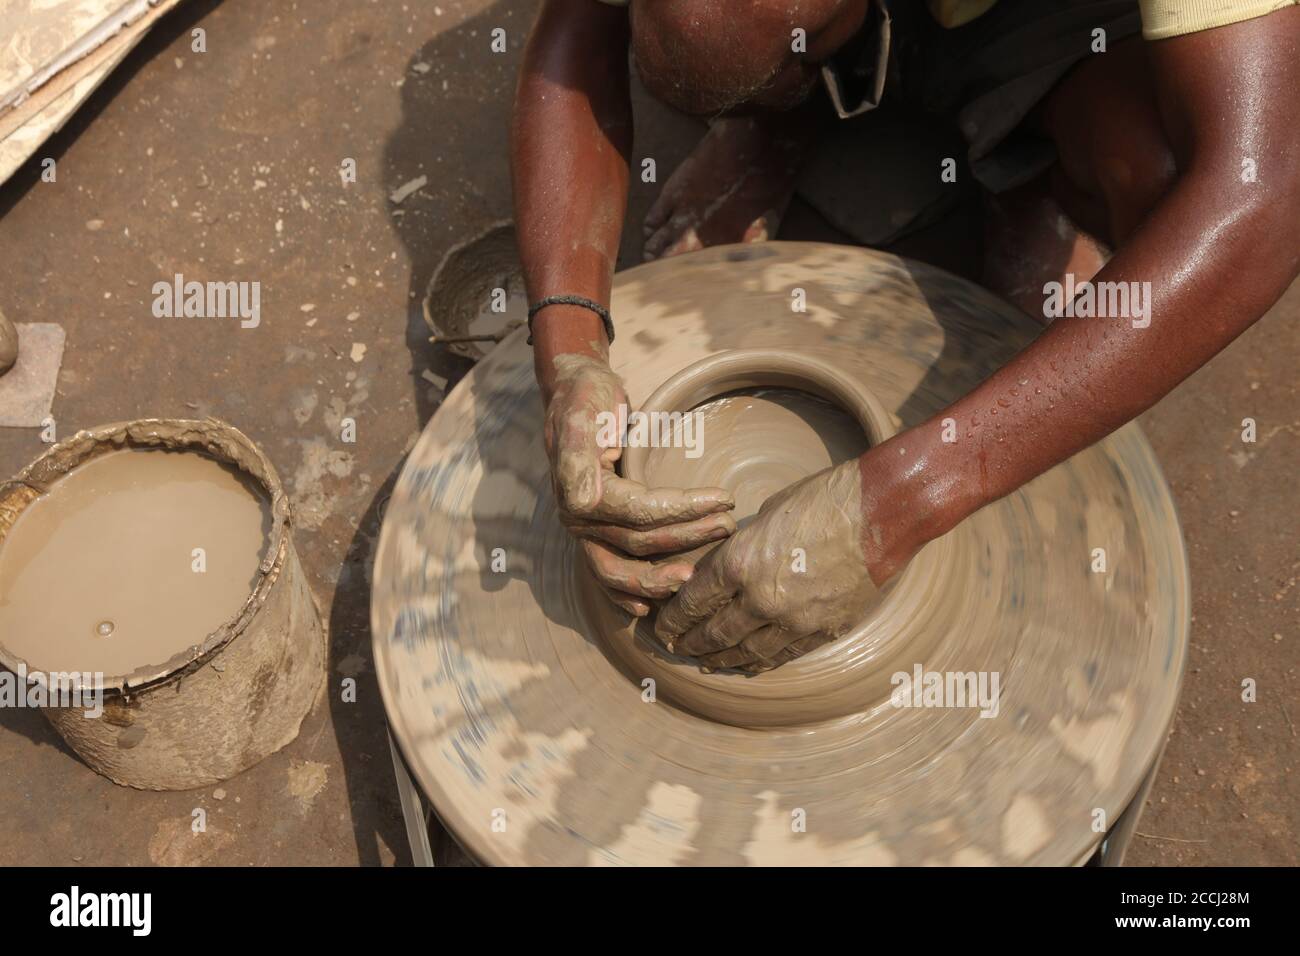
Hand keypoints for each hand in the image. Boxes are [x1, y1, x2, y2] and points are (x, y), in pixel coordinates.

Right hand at [545, 354, 736, 615]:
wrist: (572, 395)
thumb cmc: (585, 400)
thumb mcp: (582, 415)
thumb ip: (577, 456)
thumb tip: (582, 501)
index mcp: (579, 495)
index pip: (641, 512)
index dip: (684, 510)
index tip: (724, 498)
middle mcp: (578, 520)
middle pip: (639, 544)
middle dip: (686, 540)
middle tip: (727, 528)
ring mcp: (584, 532)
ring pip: (623, 569)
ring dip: (663, 576)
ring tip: (699, 574)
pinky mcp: (593, 534)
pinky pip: (608, 574)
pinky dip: (626, 594)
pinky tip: (650, 607)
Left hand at [654, 458, 900, 672]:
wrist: (880, 513)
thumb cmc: (823, 501)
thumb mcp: (767, 515)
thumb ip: (744, 547)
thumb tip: (730, 567)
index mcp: (738, 563)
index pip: (693, 600)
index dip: (674, 617)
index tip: (664, 626)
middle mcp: (760, 599)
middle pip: (715, 632)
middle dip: (692, 642)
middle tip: (678, 648)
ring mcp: (793, 620)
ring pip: (748, 651)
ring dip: (723, 659)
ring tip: (707, 663)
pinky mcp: (824, 630)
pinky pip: (785, 655)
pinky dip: (762, 663)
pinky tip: (749, 665)